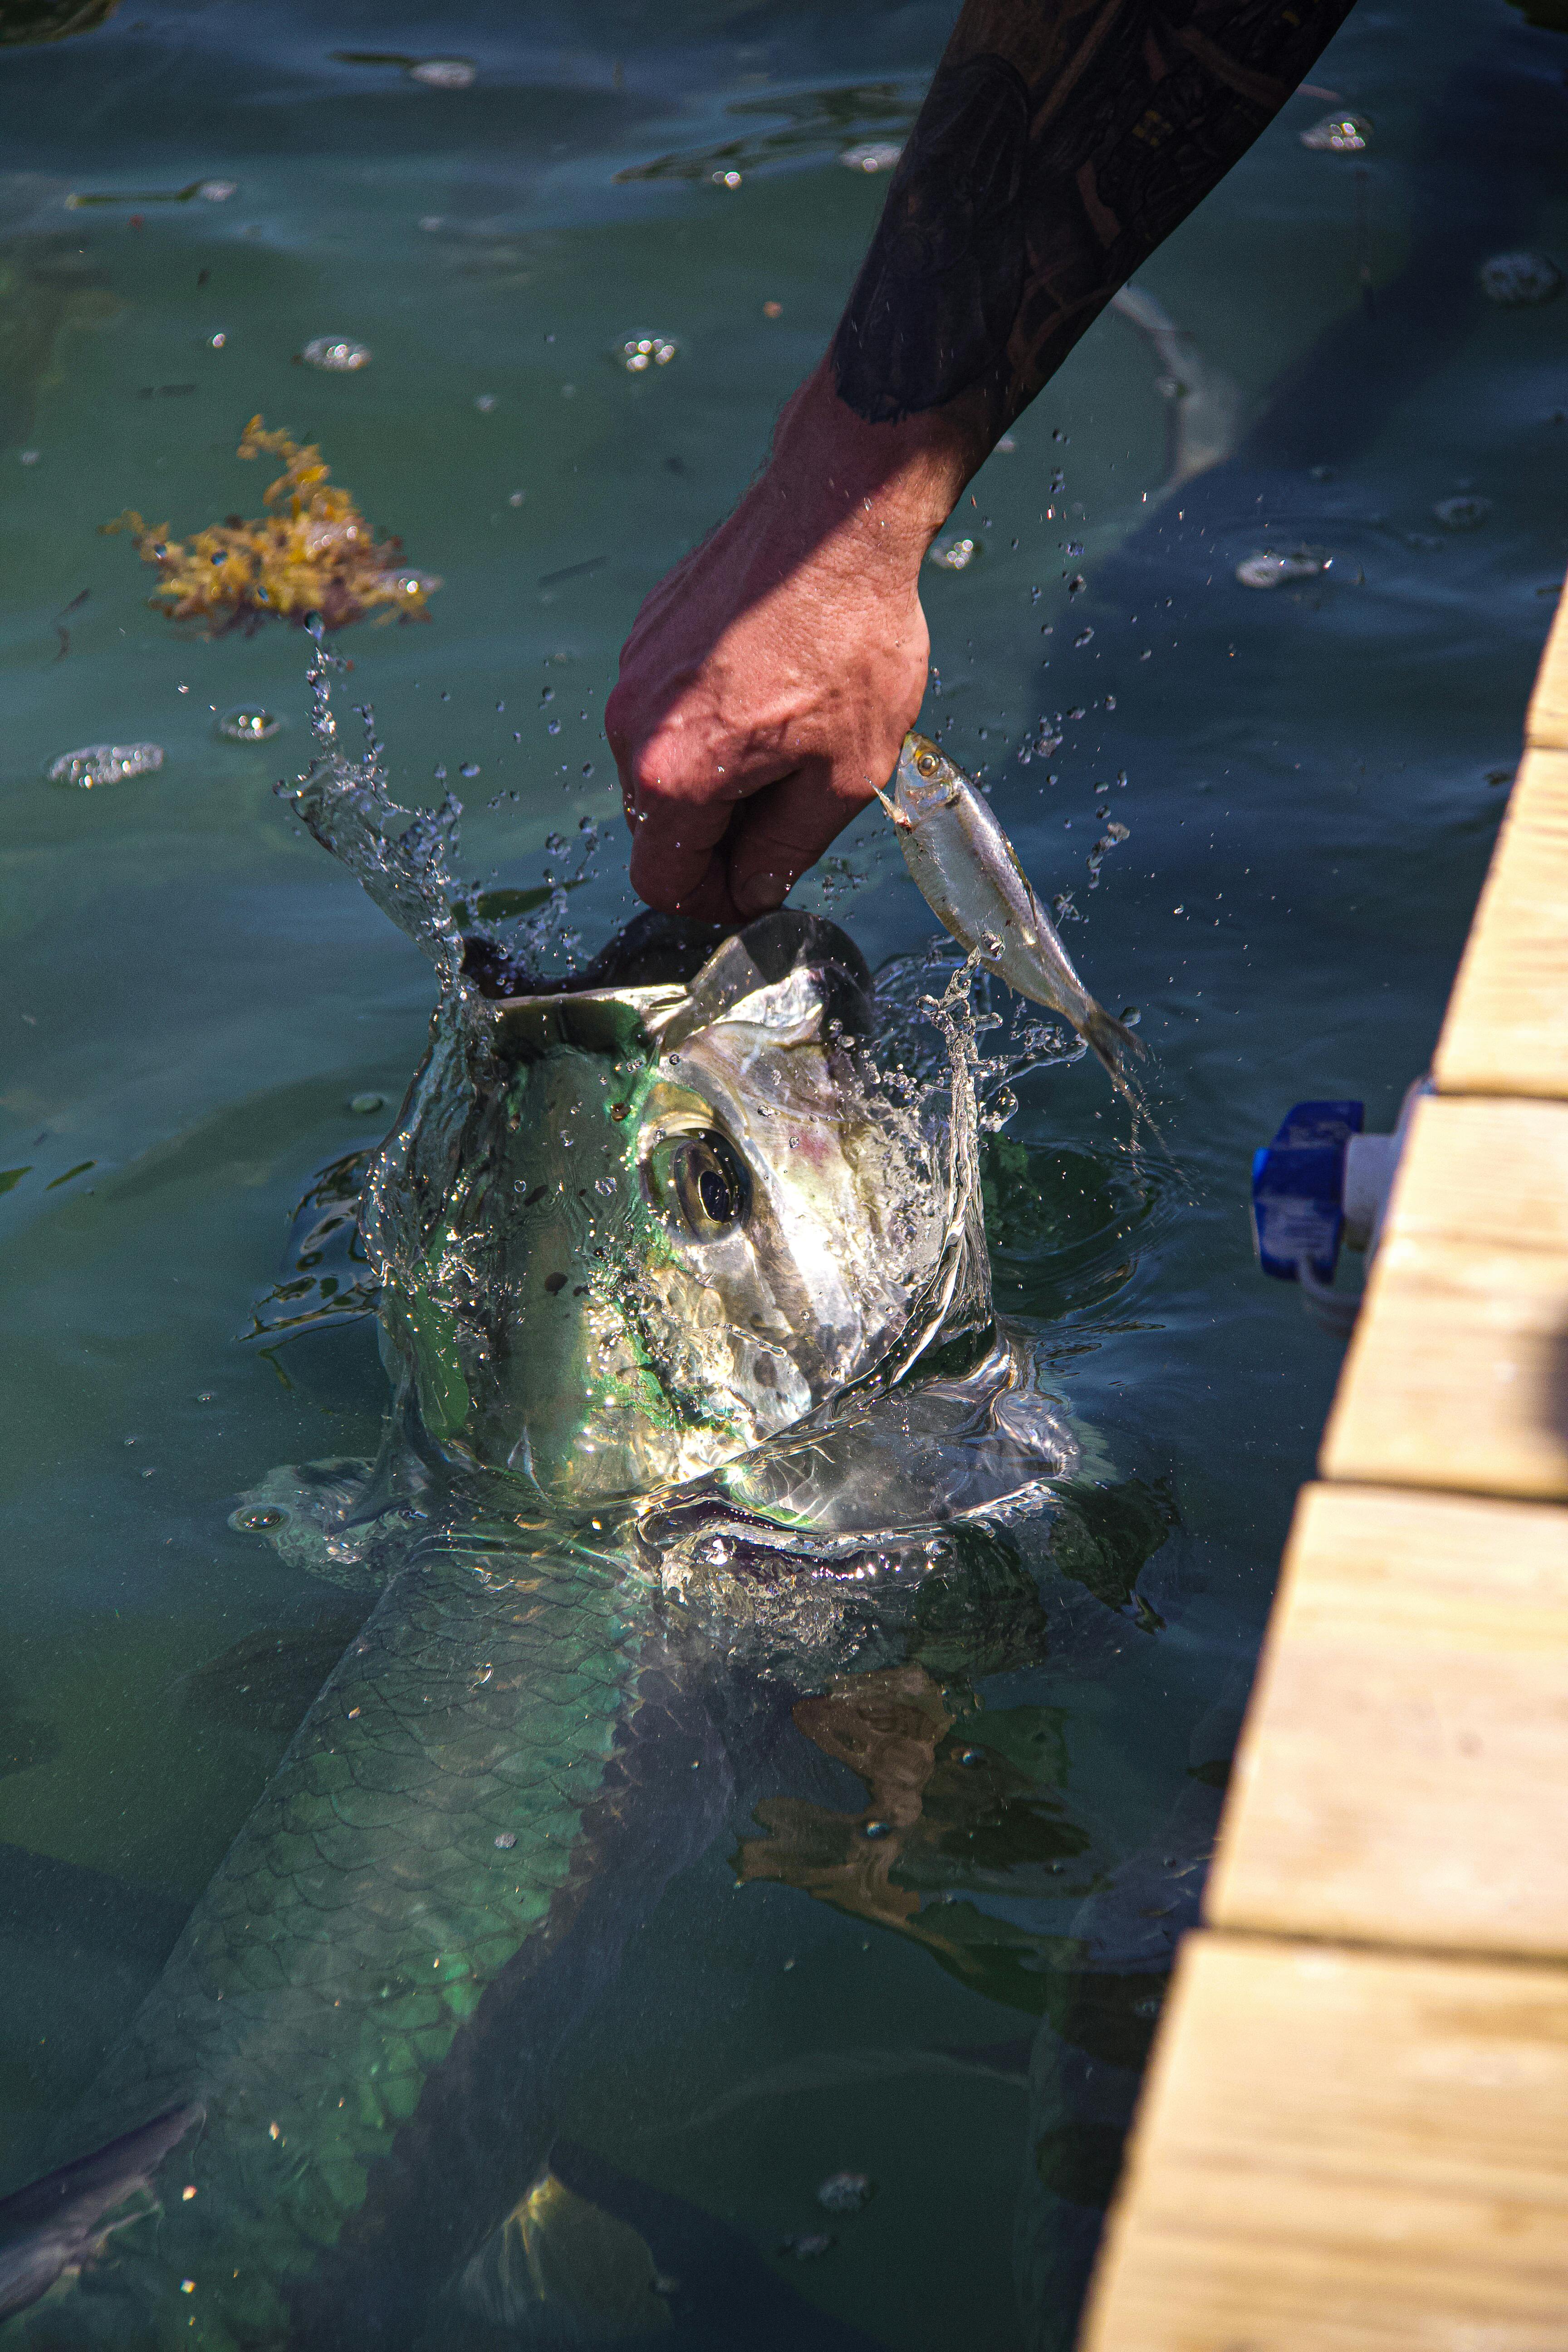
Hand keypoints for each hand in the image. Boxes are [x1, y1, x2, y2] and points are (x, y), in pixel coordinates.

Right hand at [606, 362, 973, 924]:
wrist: (840, 517)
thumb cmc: (853, 641)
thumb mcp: (843, 776)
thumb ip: (784, 851)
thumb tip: (752, 892)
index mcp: (672, 773)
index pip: (664, 884)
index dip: (716, 902)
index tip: (761, 887)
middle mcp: (631, 724)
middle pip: (661, 826)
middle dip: (723, 834)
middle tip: (798, 801)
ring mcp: (633, 671)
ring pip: (666, 767)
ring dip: (723, 773)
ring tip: (794, 733)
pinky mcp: (650, 632)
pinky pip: (671, 708)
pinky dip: (715, 719)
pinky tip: (775, 685)